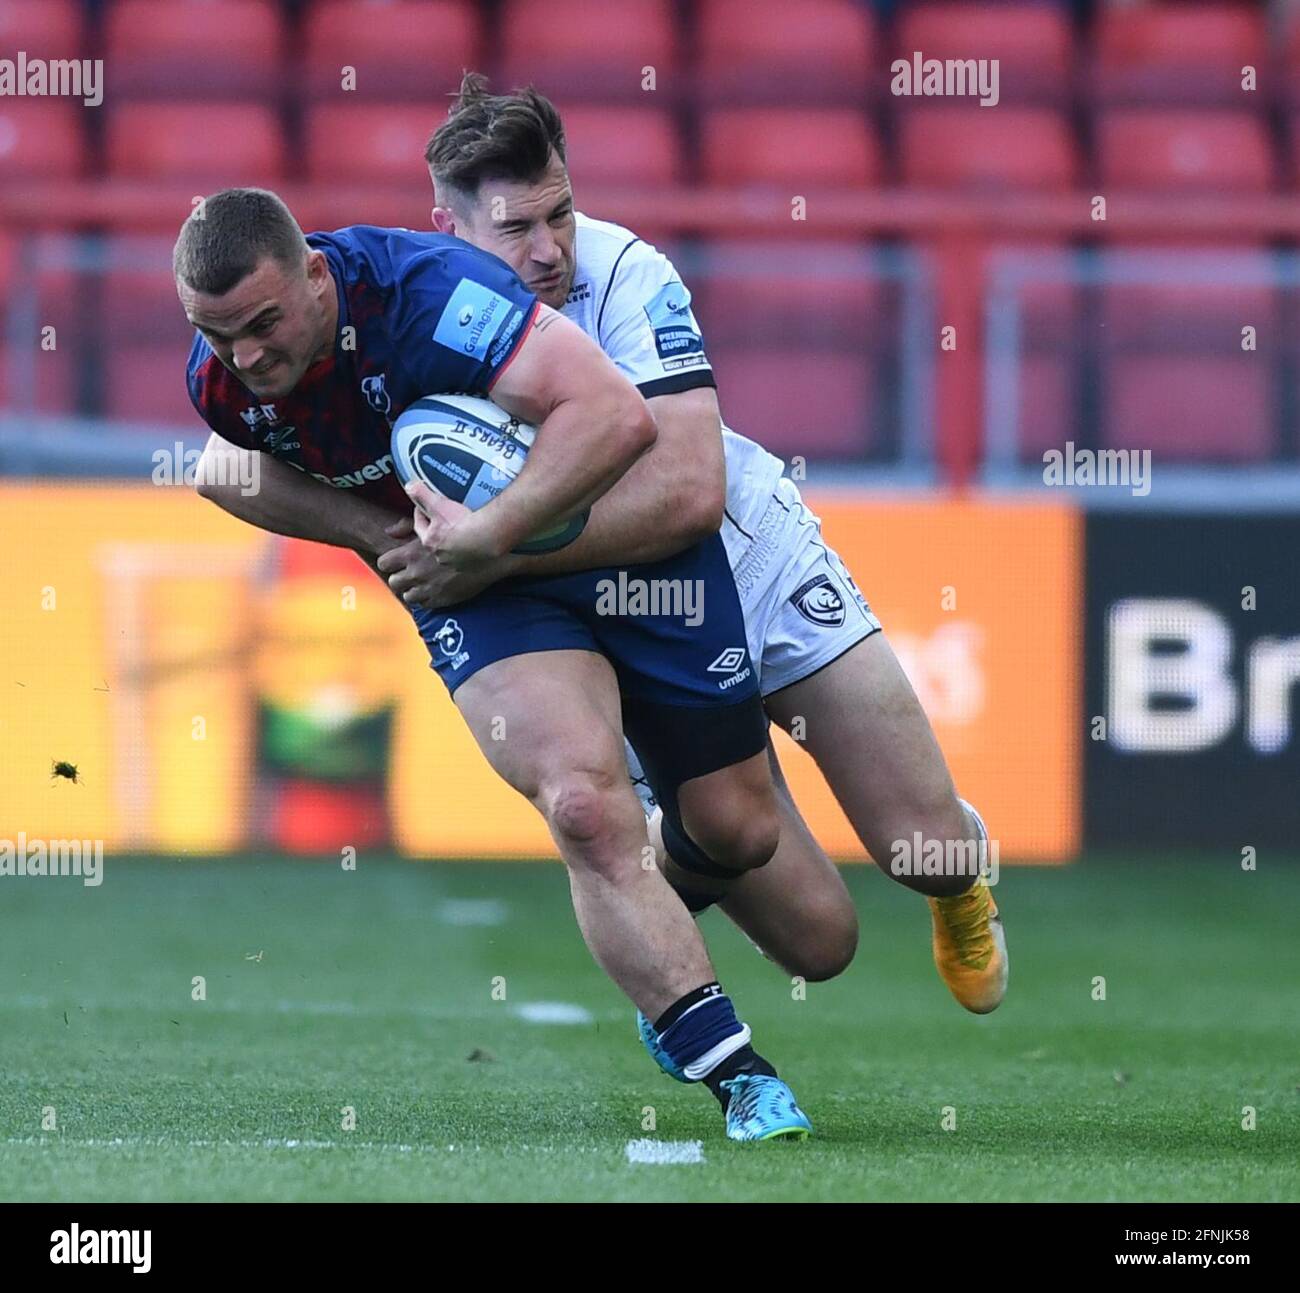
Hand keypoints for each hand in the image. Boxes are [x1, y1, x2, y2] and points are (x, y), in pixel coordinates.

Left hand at [374, 486, 509, 609]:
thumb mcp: (440, 506)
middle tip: (409, 571)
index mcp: (410, 552)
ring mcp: (431, 588)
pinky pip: (428, 605)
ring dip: (414, 590)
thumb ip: (422, 497)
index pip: (385, 562)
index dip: (391, 559)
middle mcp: (416, 573)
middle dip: (399, 577)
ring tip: (423, 583)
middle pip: (394, 582)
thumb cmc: (465, 525)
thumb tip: (409, 485)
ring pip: (410, 596)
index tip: (402, 555)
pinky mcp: (447, 598)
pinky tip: (437, 591)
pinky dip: (430, 599)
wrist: (488, 546)